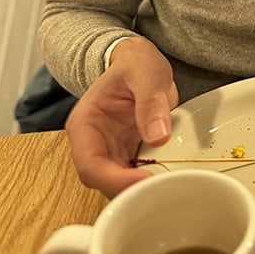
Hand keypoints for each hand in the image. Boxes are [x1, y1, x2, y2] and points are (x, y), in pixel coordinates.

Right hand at [65, 37, 178, 198]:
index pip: (90, 165)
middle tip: (163, 188)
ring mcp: (110, 152)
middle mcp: (92, 143)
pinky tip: (169, 177)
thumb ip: (150, 101)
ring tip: (169, 184)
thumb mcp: (144, 72)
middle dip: (130, 190)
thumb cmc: (135, 63)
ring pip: (119, 185)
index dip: (115, 180)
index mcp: (85, 124)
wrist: (140, 62)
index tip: (145, 180)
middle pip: (103, 182)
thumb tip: (158, 136)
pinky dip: (151, 180)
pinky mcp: (128, 155)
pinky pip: (136, 175)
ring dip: (141, 189)